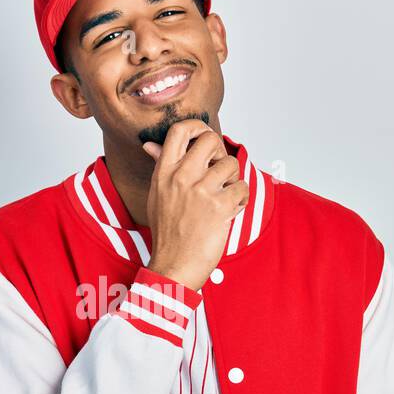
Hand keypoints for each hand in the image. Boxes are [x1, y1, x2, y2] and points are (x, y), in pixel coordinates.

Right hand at [141, 120, 248, 290]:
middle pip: (211, 139)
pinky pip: (242, 188)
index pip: (179, 130)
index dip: (198, 127)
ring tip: (224, 196)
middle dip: (220, 153)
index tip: (204, 138)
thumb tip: (151, 144)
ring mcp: (200, 191)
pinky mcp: (219, 207)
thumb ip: (160, 166)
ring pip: (231, 163)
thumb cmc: (167, 233)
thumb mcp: (157, 195)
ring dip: (233, 179)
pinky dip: (241, 199)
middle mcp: (181, 177)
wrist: (173, 266)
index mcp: (164, 173)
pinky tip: (230, 210)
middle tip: (218, 171)